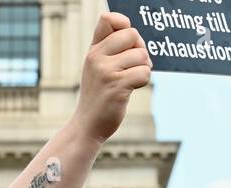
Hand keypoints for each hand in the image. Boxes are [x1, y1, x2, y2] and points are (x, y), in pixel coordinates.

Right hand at [70, 13, 151, 146]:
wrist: (86, 126)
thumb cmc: (98, 95)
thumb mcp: (97, 68)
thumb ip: (110, 48)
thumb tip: (133, 31)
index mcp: (93, 51)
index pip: (108, 19)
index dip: (124, 24)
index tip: (126, 41)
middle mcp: (96, 58)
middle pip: (133, 35)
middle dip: (140, 49)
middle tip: (132, 65)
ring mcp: (105, 72)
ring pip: (142, 55)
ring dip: (143, 68)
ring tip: (129, 81)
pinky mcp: (117, 86)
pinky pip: (144, 73)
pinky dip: (143, 82)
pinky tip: (130, 90)